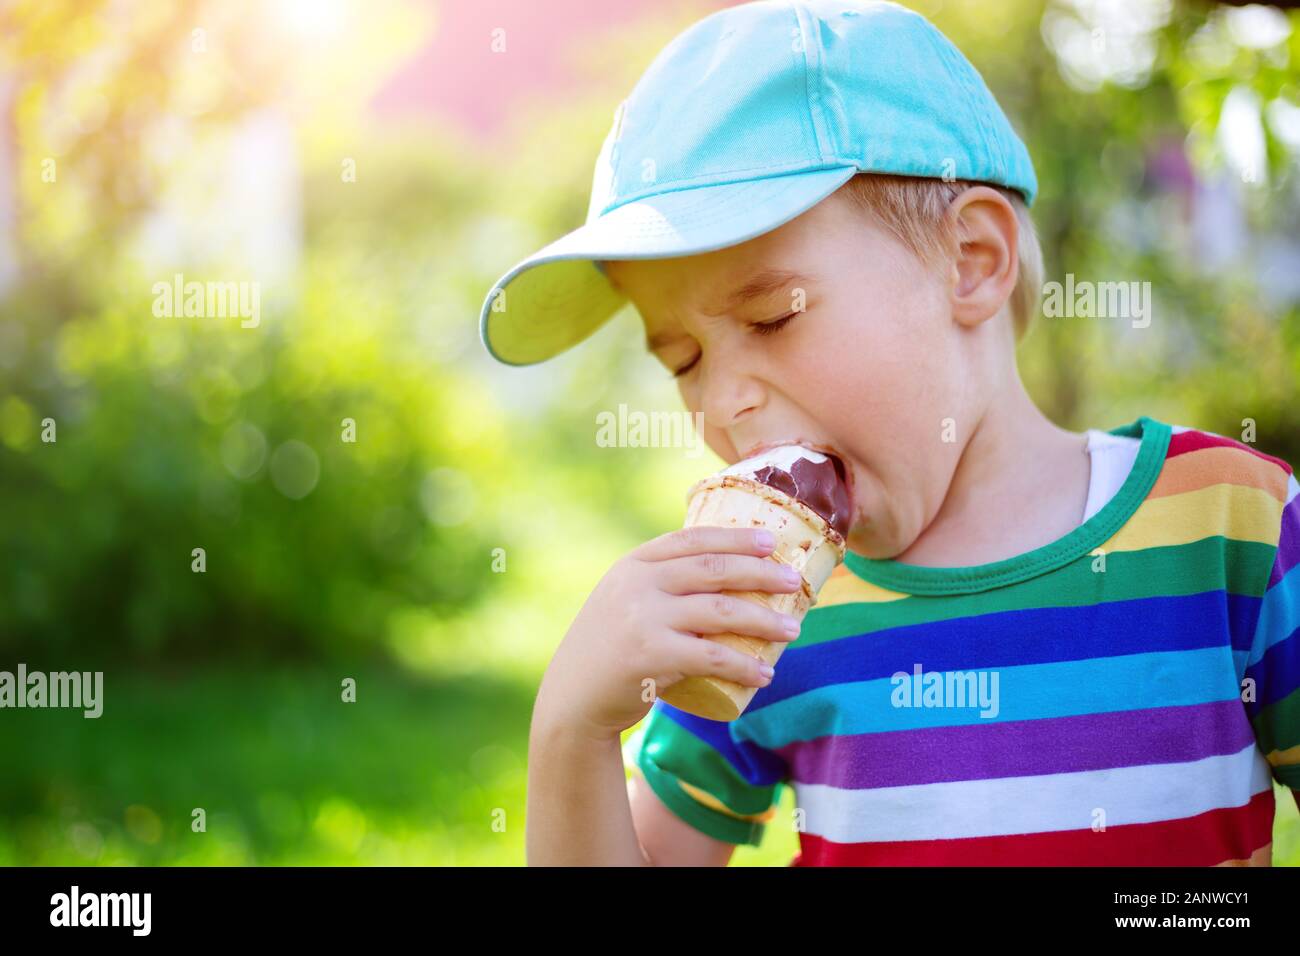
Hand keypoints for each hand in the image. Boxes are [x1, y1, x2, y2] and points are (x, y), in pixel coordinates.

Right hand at [536, 526, 802, 740]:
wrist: (573, 696)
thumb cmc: (611, 648)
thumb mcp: (626, 601)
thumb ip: (661, 584)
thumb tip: (724, 573)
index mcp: (635, 565)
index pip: (691, 540)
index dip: (734, 538)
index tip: (770, 542)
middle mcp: (638, 585)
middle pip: (713, 570)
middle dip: (760, 573)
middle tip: (795, 581)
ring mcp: (643, 619)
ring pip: (719, 611)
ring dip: (763, 620)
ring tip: (793, 629)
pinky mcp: (650, 657)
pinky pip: (710, 657)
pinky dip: (744, 666)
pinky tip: (766, 674)